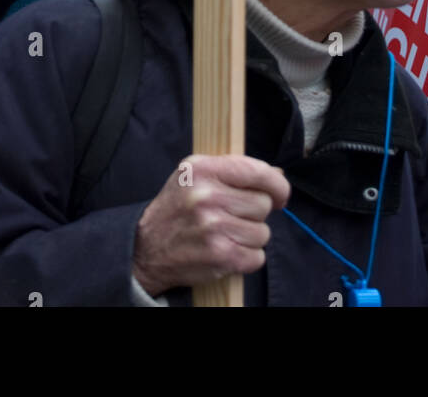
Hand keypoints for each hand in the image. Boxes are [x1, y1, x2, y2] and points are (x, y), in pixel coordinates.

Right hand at [132, 154, 289, 295]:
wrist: (147, 248)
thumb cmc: (177, 207)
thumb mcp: (194, 175)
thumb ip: (233, 169)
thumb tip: (278, 174)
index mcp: (203, 170)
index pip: (257, 171)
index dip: (277, 184)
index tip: (280, 194)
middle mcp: (207, 197)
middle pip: (263, 204)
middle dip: (255, 212)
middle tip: (237, 215)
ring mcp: (214, 228)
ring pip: (263, 232)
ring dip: (251, 236)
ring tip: (228, 233)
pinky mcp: (219, 257)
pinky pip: (257, 257)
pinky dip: (248, 257)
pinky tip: (229, 250)